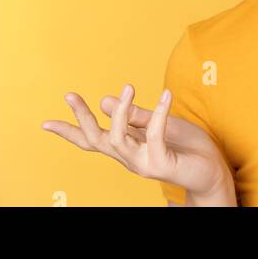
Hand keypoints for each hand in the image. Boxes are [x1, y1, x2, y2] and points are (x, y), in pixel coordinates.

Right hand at [42, 84, 233, 203]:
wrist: (213, 172)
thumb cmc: (187, 147)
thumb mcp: (156, 124)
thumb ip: (135, 115)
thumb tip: (103, 99)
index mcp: (126, 147)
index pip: (91, 140)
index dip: (68, 131)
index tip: (44, 123)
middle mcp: (129, 157)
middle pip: (96, 140)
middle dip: (81, 118)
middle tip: (69, 95)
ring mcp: (143, 163)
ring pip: (117, 138)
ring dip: (119, 111)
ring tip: (128, 86)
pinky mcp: (161, 164)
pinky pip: (154, 135)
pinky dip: (160, 113)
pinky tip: (167, 94)